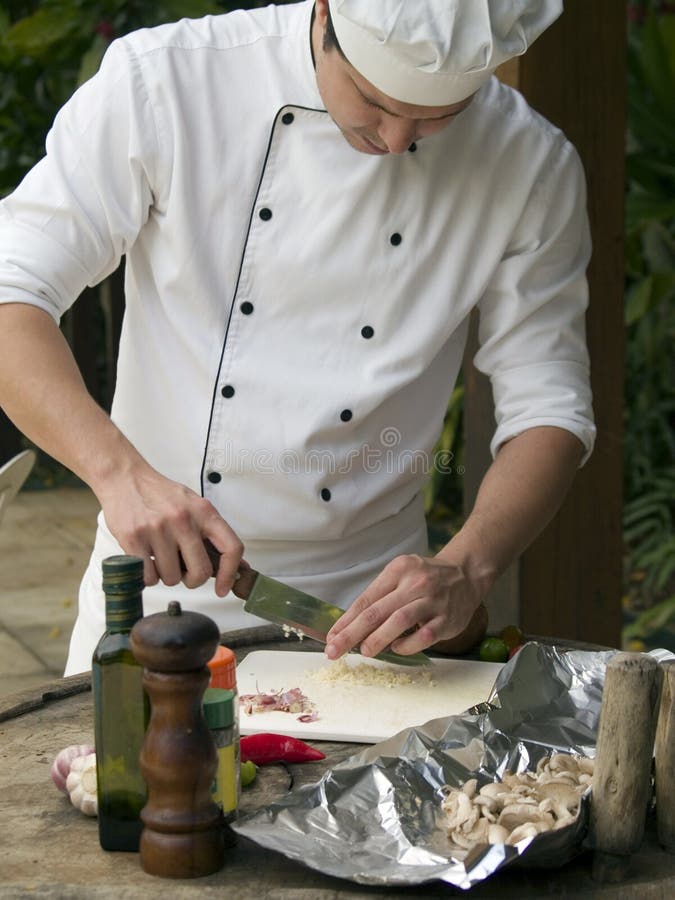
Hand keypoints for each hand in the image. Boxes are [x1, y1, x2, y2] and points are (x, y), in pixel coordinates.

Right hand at [96, 463, 242, 595]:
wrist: (124, 478)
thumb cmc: (159, 494)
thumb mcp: (193, 505)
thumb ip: (211, 532)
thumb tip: (236, 565)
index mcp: (204, 511)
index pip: (231, 547)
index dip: (230, 574)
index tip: (222, 588)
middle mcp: (183, 519)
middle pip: (200, 572)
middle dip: (192, 580)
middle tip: (183, 572)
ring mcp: (158, 529)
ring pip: (172, 578)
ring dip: (166, 575)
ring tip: (159, 556)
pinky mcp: (134, 538)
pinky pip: (148, 577)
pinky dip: (147, 576)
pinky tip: (145, 559)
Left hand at [324, 554, 484, 659]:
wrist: (467, 574)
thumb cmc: (426, 578)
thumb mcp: (402, 575)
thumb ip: (381, 596)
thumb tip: (351, 626)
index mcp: (398, 570)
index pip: (366, 599)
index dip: (346, 620)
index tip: (331, 637)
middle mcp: (414, 583)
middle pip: (377, 611)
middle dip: (352, 633)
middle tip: (335, 650)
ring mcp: (432, 601)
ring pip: (399, 621)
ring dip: (378, 639)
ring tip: (365, 651)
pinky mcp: (447, 619)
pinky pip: (423, 636)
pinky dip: (407, 645)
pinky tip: (397, 648)